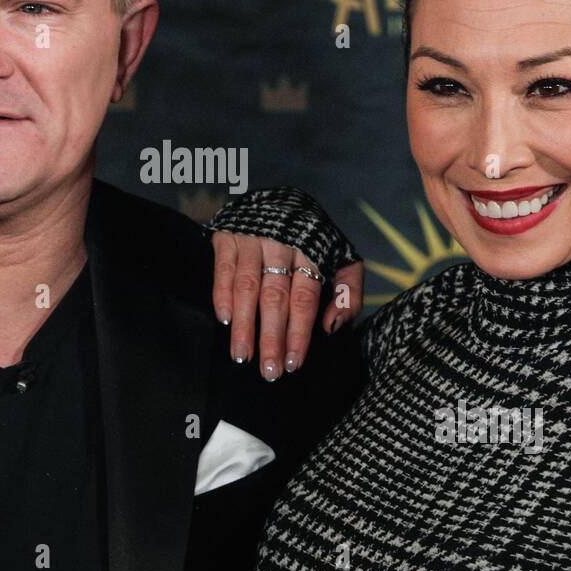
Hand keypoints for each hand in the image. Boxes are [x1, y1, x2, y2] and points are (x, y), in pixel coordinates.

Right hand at [210, 231, 363, 380]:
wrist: (281, 199)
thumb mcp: (343, 258)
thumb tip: (331, 327)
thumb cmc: (314, 240)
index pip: (305, 298)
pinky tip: (226, 320)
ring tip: (242, 356)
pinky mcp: (228, 235)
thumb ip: (348, 293)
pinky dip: (222, 295)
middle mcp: (282, 244)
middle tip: (269, 371)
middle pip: (275, 297)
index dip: (298, 332)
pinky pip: (223, 269)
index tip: (292, 363)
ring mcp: (253, 238)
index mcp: (313, 251)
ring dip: (245, 324)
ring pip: (247, 286)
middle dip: (271, 337)